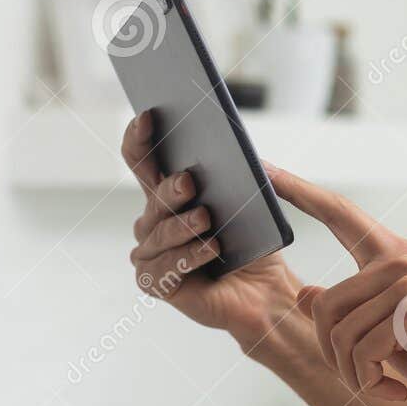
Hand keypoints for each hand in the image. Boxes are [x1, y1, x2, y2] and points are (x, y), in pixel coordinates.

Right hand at [121, 111, 308, 353]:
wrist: (266, 290)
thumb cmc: (254, 243)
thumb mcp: (249, 202)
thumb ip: (238, 174)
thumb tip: (234, 147)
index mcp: (168, 195)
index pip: (142, 160)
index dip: (140, 138)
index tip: (149, 115)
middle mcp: (153, 222)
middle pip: (152, 198)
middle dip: (170, 188)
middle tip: (190, 180)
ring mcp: (151, 253)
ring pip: (158, 233)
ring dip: (183, 225)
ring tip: (206, 218)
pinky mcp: (158, 284)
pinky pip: (164, 268)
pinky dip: (188, 257)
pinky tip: (211, 249)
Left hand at [268, 166, 406, 405]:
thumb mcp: (384, 331)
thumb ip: (348, 310)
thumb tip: (305, 294)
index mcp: (394, 256)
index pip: (339, 214)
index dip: (301, 191)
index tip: (267, 166)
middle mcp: (400, 260)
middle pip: (324, 307)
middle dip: (333, 357)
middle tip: (363, 381)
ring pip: (338, 334)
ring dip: (353, 376)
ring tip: (382, 386)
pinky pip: (361, 352)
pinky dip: (370, 383)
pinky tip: (396, 391)